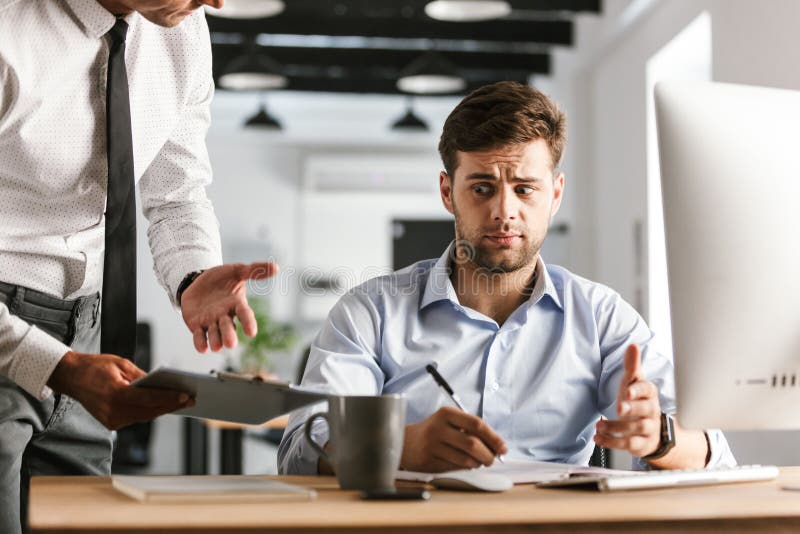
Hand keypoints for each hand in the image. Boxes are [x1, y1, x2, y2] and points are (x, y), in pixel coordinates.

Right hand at [47, 351, 193, 429]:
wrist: (71, 377)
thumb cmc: (95, 367)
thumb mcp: (122, 364)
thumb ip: (143, 376)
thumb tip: (163, 384)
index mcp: (115, 394)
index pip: (149, 399)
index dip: (170, 398)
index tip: (187, 396)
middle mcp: (113, 411)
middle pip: (150, 411)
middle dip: (172, 405)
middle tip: (190, 400)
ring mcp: (111, 420)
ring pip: (145, 417)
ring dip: (163, 410)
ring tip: (181, 403)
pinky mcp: (110, 423)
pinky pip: (136, 418)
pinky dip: (149, 411)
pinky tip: (163, 405)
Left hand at [180, 262, 278, 351]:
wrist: (198, 280)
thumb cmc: (222, 278)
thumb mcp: (237, 271)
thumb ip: (254, 270)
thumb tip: (277, 267)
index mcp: (237, 304)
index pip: (245, 314)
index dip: (248, 323)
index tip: (251, 333)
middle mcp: (225, 316)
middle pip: (228, 328)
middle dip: (229, 336)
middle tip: (231, 344)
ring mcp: (211, 322)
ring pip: (214, 335)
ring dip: (216, 341)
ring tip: (217, 347)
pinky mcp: (197, 325)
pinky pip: (199, 337)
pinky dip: (200, 343)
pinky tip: (202, 348)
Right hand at [400, 406, 506, 471]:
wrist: (404, 442)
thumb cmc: (435, 432)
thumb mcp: (449, 423)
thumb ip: (470, 430)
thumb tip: (496, 447)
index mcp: (447, 413)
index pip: (477, 424)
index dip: (493, 437)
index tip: (503, 448)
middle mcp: (438, 427)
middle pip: (472, 443)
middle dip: (488, 454)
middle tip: (492, 459)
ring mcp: (432, 445)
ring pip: (465, 459)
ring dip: (477, 464)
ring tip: (478, 462)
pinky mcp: (428, 460)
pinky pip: (454, 468)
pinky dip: (464, 468)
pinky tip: (465, 465)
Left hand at [594, 344, 661, 457]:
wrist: (650, 430)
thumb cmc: (637, 401)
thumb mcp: (633, 383)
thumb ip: (632, 366)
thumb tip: (633, 345)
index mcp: (649, 394)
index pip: (647, 390)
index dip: (638, 391)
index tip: (627, 391)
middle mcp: (651, 411)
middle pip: (645, 410)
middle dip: (632, 409)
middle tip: (619, 408)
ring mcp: (648, 428)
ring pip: (636, 429)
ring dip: (616, 427)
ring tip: (599, 425)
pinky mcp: (641, 444)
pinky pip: (629, 445)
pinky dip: (612, 442)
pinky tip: (598, 438)